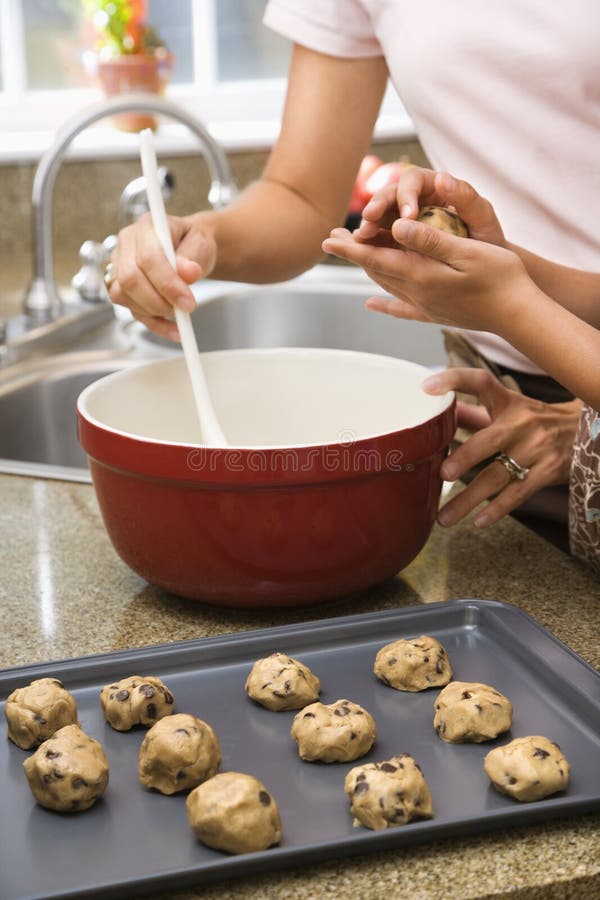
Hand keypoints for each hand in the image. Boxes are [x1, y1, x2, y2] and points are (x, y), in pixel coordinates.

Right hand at [108, 212, 216, 340]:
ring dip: (154, 311)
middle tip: (185, 309)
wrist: (189, 250)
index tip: (188, 302)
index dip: (167, 283)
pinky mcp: (121, 288)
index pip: (148, 257)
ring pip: (123, 296)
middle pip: (130, 278)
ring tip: (179, 311)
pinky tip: (174, 329)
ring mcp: (119, 266)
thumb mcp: (201, 245)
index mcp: (146, 227)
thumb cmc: (193, 244)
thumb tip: (188, 273)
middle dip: (158, 301)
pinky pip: (130, 311)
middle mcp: (126, 245)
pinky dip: (155, 324)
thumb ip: (193, 258)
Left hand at [322, 218, 530, 333]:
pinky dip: (384, 303)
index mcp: (422, 275)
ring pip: (386, 285)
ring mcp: (426, 306)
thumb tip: (395, 227)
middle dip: (354, 255)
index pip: (377, 258)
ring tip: (352, 257)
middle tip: (331, 241)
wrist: (518, 314)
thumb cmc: (500, 277)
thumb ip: (430, 240)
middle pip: (376, 271)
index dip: (351, 247)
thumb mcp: (467, 251)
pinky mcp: (436, 314)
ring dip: (366, 270)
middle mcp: (418, 293)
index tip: (328, 238)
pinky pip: (401, 308)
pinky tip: (372, 304)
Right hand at [353, 169, 505, 245]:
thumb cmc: (488, 240)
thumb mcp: (483, 218)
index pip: (412, 181)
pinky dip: (369, 245)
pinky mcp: (395, 241)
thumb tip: (443, 178)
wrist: (487, 269)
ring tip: (361, 238)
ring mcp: (402, 221)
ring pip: (378, 216)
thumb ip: (467, 198)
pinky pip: (378, 240)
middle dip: (377, 206)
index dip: (405, 195)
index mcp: (435, 188)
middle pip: (388, 195)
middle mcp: (415, 200)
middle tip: (369, 221)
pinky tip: (362, 253)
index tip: (407, 215)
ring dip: (368, 226)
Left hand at [422, 368, 579, 527]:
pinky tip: (479, 520)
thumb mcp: (509, 410)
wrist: (588, 431)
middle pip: (489, 440)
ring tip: (445, 517)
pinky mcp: (549, 471)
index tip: (428, 386)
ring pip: (498, 475)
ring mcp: (538, 448)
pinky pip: (519, 492)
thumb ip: (474, 414)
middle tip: (443, 474)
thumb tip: (436, 411)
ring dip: (469, 499)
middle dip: (465, 458)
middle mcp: (522, 422)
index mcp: (508, 403)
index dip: (454, 380)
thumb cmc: (536, 421)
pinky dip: (498, 508)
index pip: (480, 382)